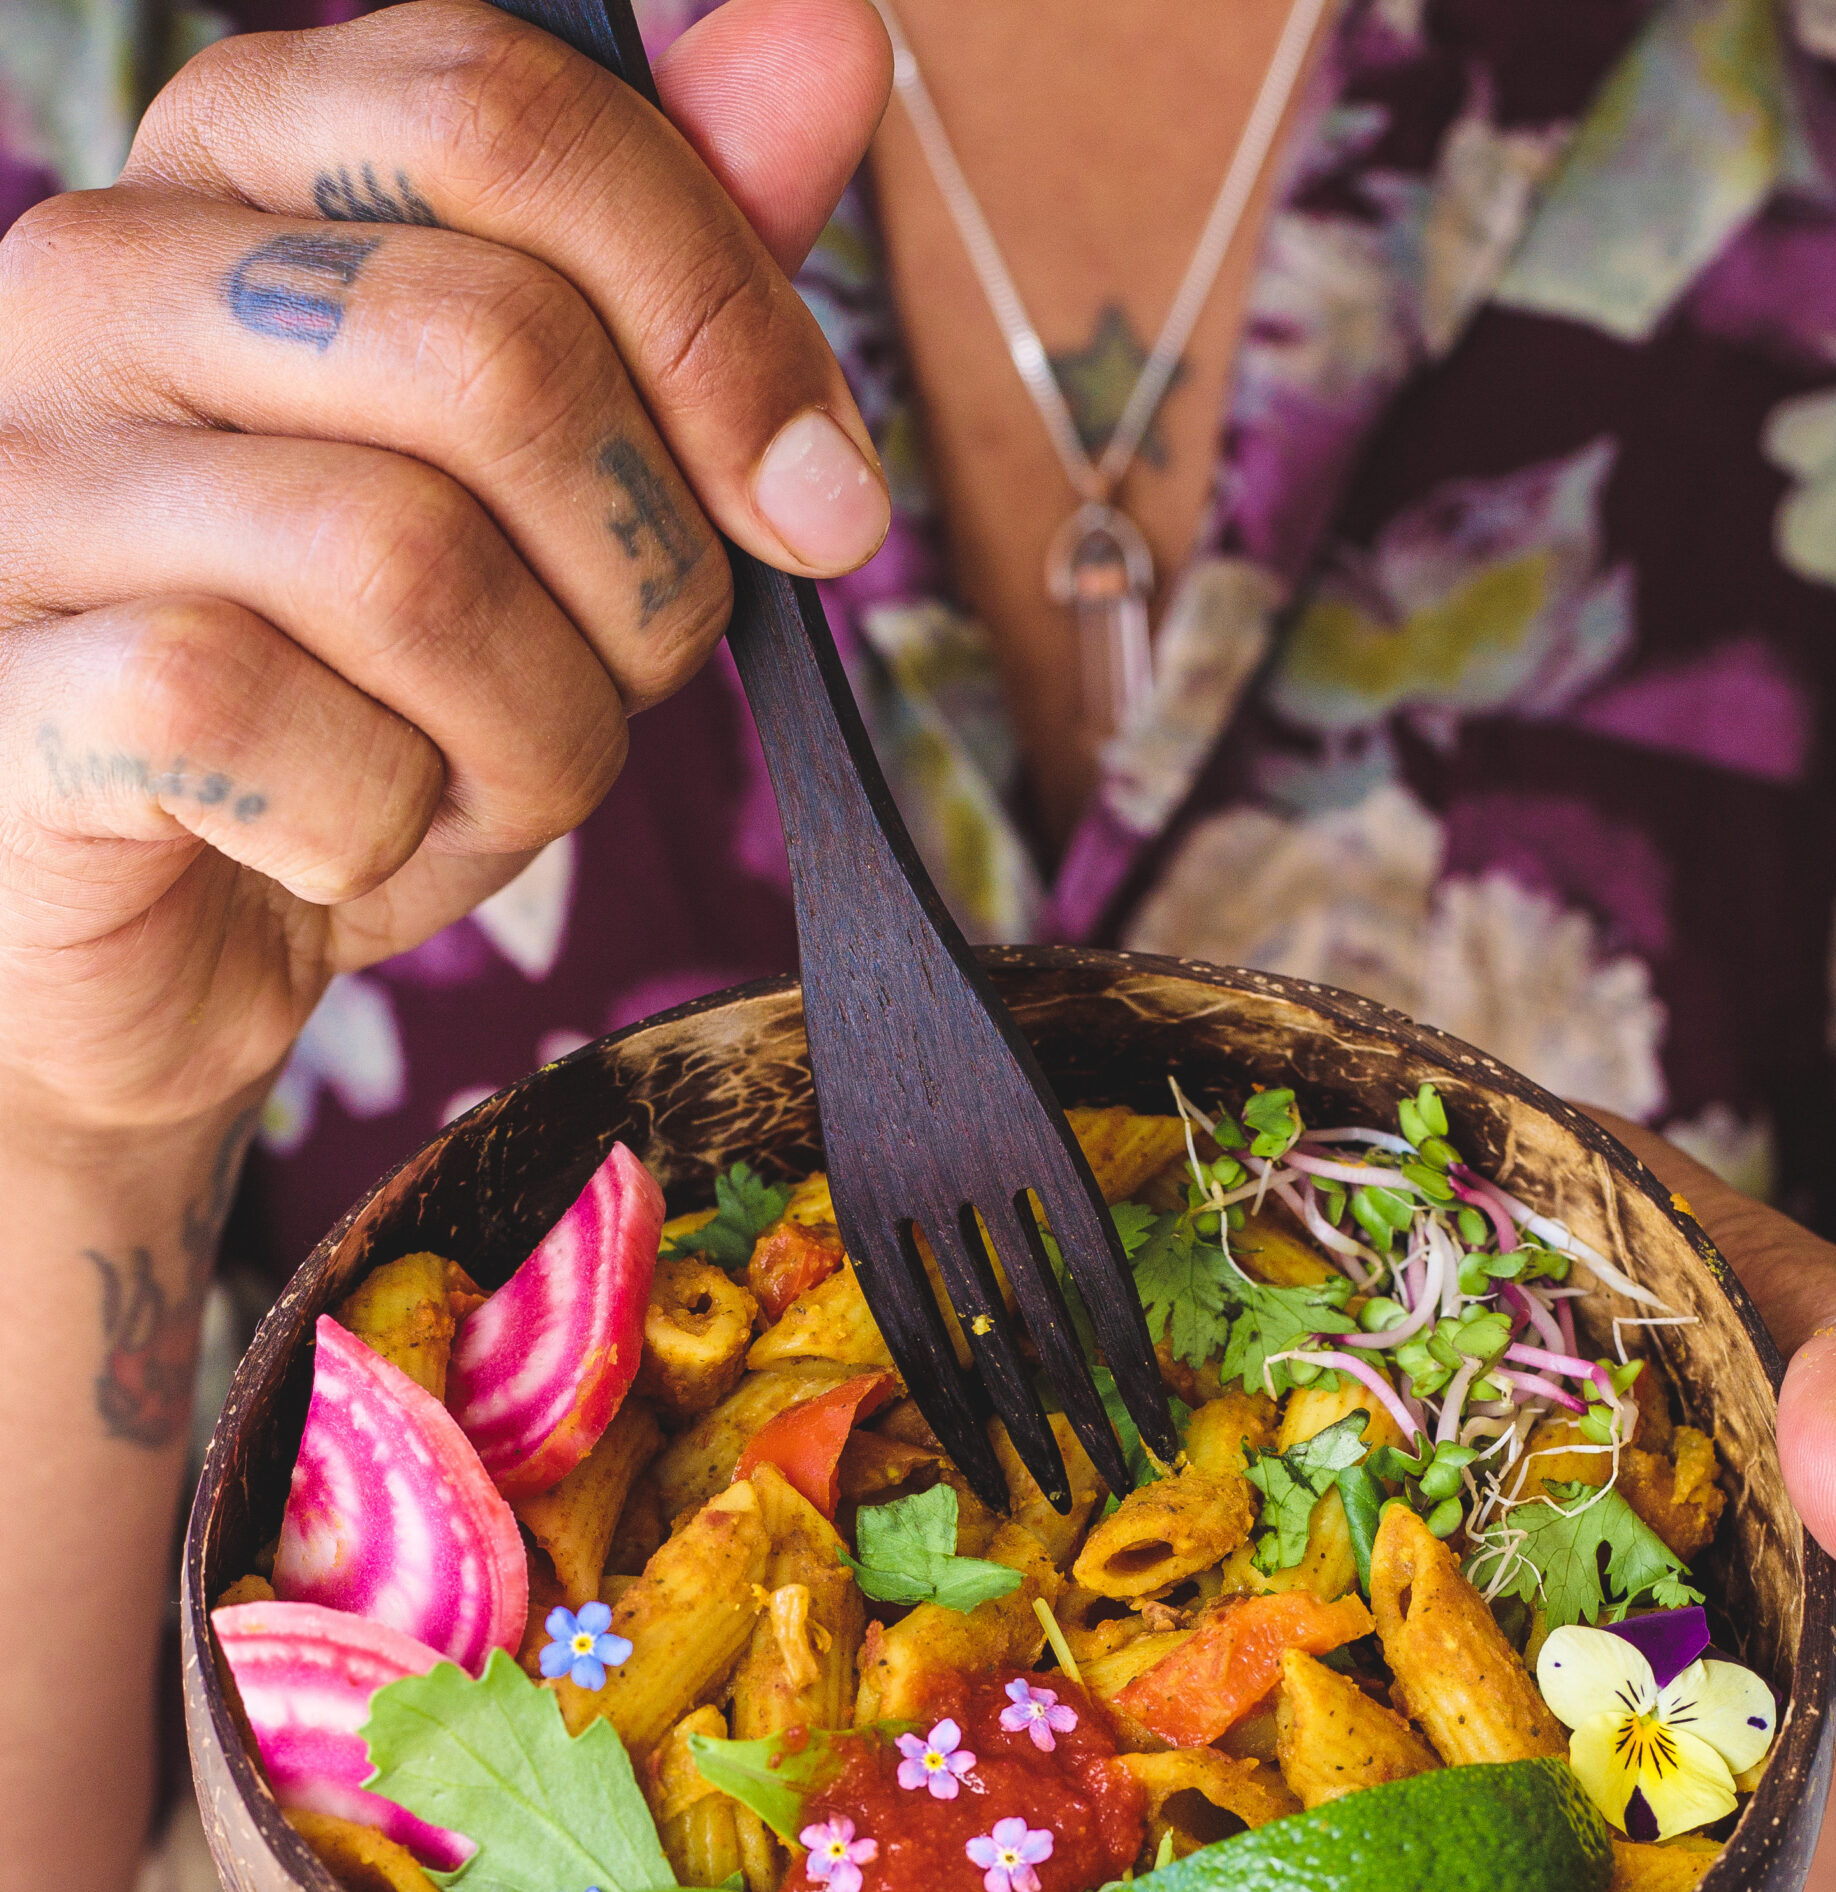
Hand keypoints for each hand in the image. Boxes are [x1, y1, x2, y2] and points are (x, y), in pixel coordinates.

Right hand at [0, 0, 891, 1140]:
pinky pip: (265, 722)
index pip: (513, 113)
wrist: (147, 934)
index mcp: (241, 172)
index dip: (722, 321)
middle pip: (497, 353)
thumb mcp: (549, 494)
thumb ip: (670, 270)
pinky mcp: (5, 686)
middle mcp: (99, 280)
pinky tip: (334, 839)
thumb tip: (829, 40)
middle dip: (641, 570)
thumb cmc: (357, 700)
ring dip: (529, 733)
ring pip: (409, 565)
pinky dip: (376, 829)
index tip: (811, 499)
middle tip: (614, 675)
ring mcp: (28, 479)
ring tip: (469, 773)